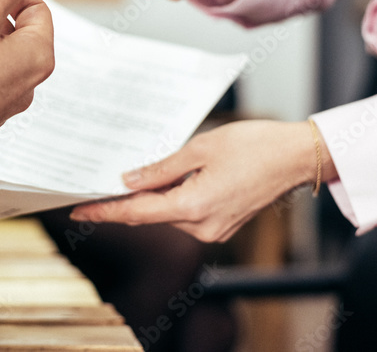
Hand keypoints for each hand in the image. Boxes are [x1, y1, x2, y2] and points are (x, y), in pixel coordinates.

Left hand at [70, 120, 336, 242]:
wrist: (297, 156)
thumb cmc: (255, 145)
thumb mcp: (199, 148)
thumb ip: (161, 169)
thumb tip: (129, 181)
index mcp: (194, 207)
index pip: (136, 213)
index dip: (104, 211)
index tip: (79, 209)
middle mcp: (202, 227)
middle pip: (152, 214)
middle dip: (128, 198)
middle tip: (100, 180)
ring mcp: (214, 230)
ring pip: (168, 214)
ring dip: (153, 197)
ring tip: (136, 172)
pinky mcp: (222, 226)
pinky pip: (186, 214)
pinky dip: (173, 200)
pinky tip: (166, 180)